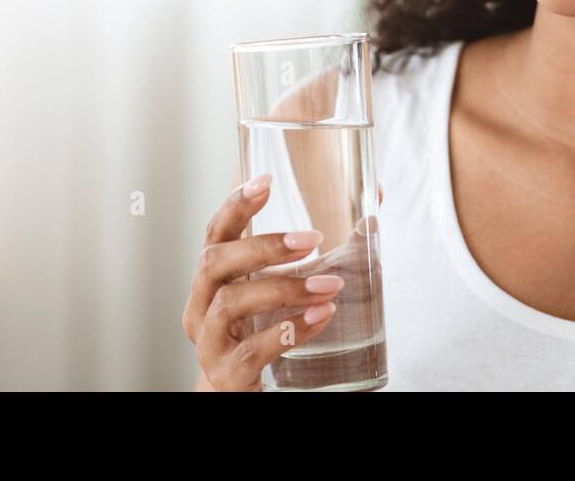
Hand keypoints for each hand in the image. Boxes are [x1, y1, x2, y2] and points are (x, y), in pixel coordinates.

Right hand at [183, 178, 383, 391]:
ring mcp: (208, 342)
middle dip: (264, 246)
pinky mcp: (225, 375)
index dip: (236, 205)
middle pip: (215, 262)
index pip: (216, 232)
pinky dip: (288, 331)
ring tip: (329, 286)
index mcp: (213, 278)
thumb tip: (374, 195)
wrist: (240, 392)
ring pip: (232, 303)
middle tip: (313, 239)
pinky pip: (251, 351)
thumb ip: (315, 249)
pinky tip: (320, 317)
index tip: (266, 181)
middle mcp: (200, 306)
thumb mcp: (278, 288)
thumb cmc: (263, 331)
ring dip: (284, 288)